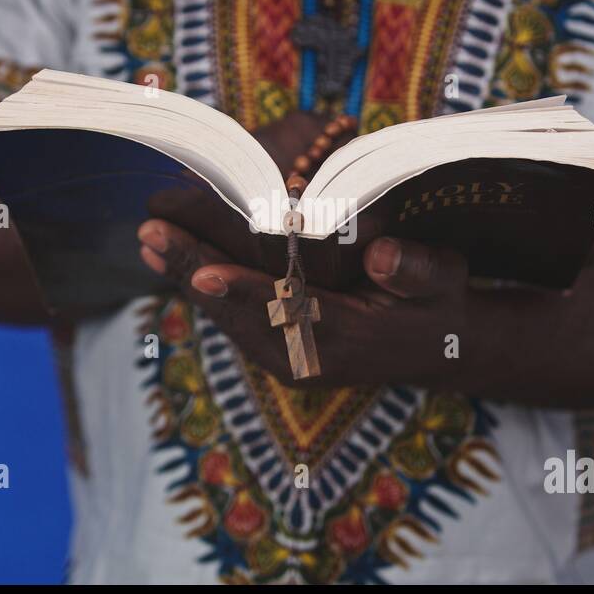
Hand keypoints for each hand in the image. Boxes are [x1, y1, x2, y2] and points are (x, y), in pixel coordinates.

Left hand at [137, 218, 481, 388]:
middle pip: (240, 313)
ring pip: (227, 316)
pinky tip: (171, 256)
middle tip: (149, 235)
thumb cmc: (438, 304)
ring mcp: (287, 358)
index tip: (203, 273)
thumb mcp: (444, 282)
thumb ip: (417, 269)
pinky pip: (231, 317)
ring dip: (187, 276)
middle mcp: (307, 357)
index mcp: (346, 338)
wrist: (436, 350)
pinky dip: (201, 285)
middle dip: (192, 271)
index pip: (287, 312)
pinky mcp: (276, 349)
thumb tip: (383, 253)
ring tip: (149, 239)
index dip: (243, 291)